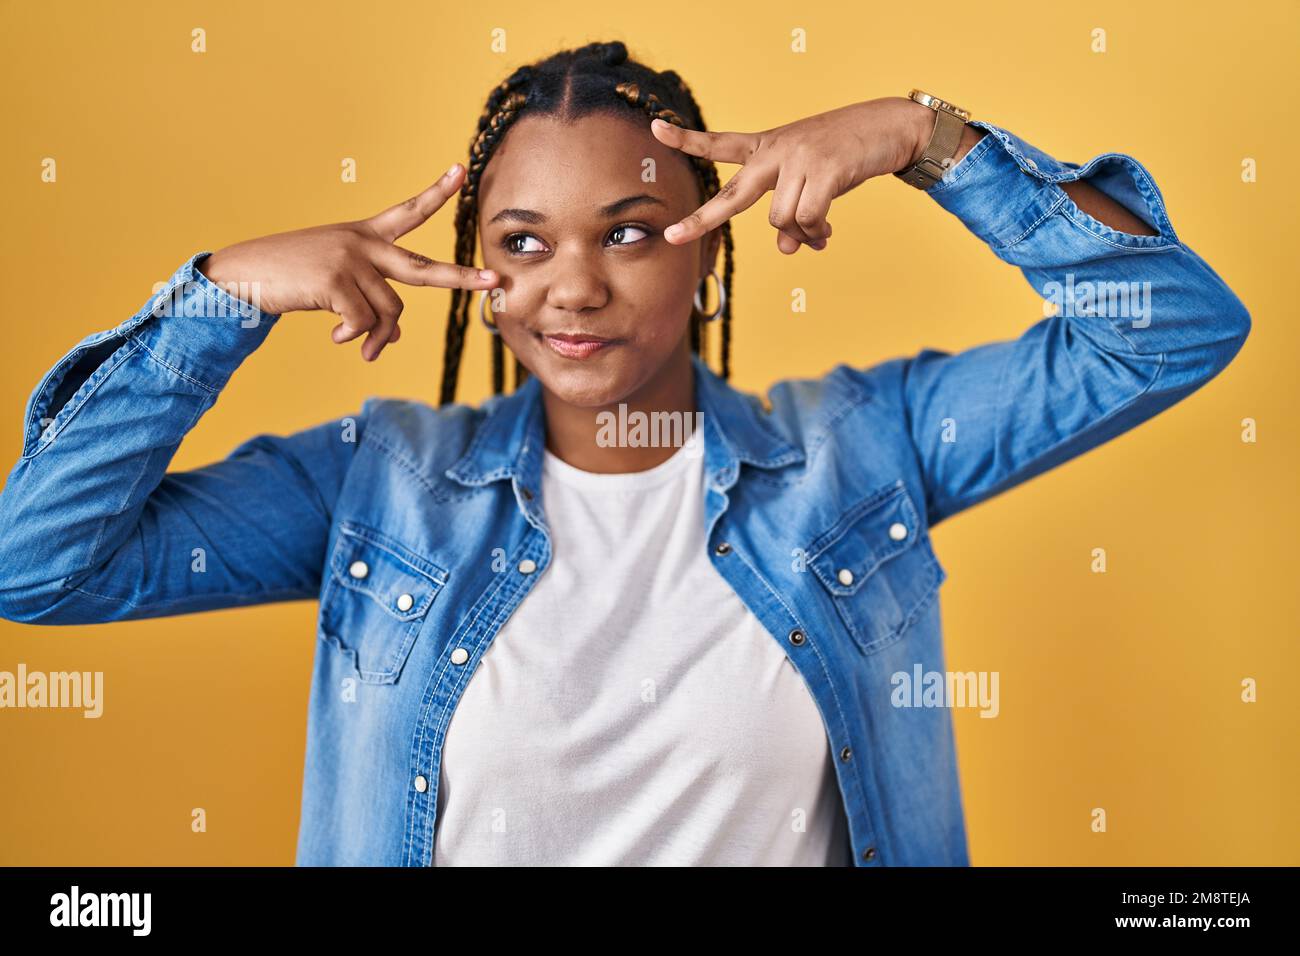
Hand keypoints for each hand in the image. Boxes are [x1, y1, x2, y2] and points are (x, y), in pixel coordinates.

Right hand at [199, 164, 498, 360]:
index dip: (436, 193)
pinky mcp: (336, 281)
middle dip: (460, 278)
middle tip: (493, 282)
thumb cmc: (291, 278)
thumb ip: (370, 302)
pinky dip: (353, 337)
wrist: (243, 274)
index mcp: (364, 235)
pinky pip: (364, 323)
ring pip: (391, 312)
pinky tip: (335, 337)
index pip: (408, 211)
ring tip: (366, 351)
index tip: (460, 171)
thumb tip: (395, 338)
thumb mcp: (336, 286)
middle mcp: (362, 243)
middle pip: (423, 268)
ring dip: (378, 339)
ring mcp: (351, 260)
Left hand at [650, 96, 933, 254]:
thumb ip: (792, 215)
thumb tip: (786, 248)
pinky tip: (826, 232)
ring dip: (800, 234)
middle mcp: (777, 150)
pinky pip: (807, 219)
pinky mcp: (824, 169)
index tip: (655, 129)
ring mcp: (799, 158)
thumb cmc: (847, 154)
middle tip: (672, 237)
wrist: (891, 127)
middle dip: (702, 218)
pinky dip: (816, 232)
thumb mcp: (813, 183)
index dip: (687, 139)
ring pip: (781, 220)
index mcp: (768, 146)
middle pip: (734, 194)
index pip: (721, 143)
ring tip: (818, 235)